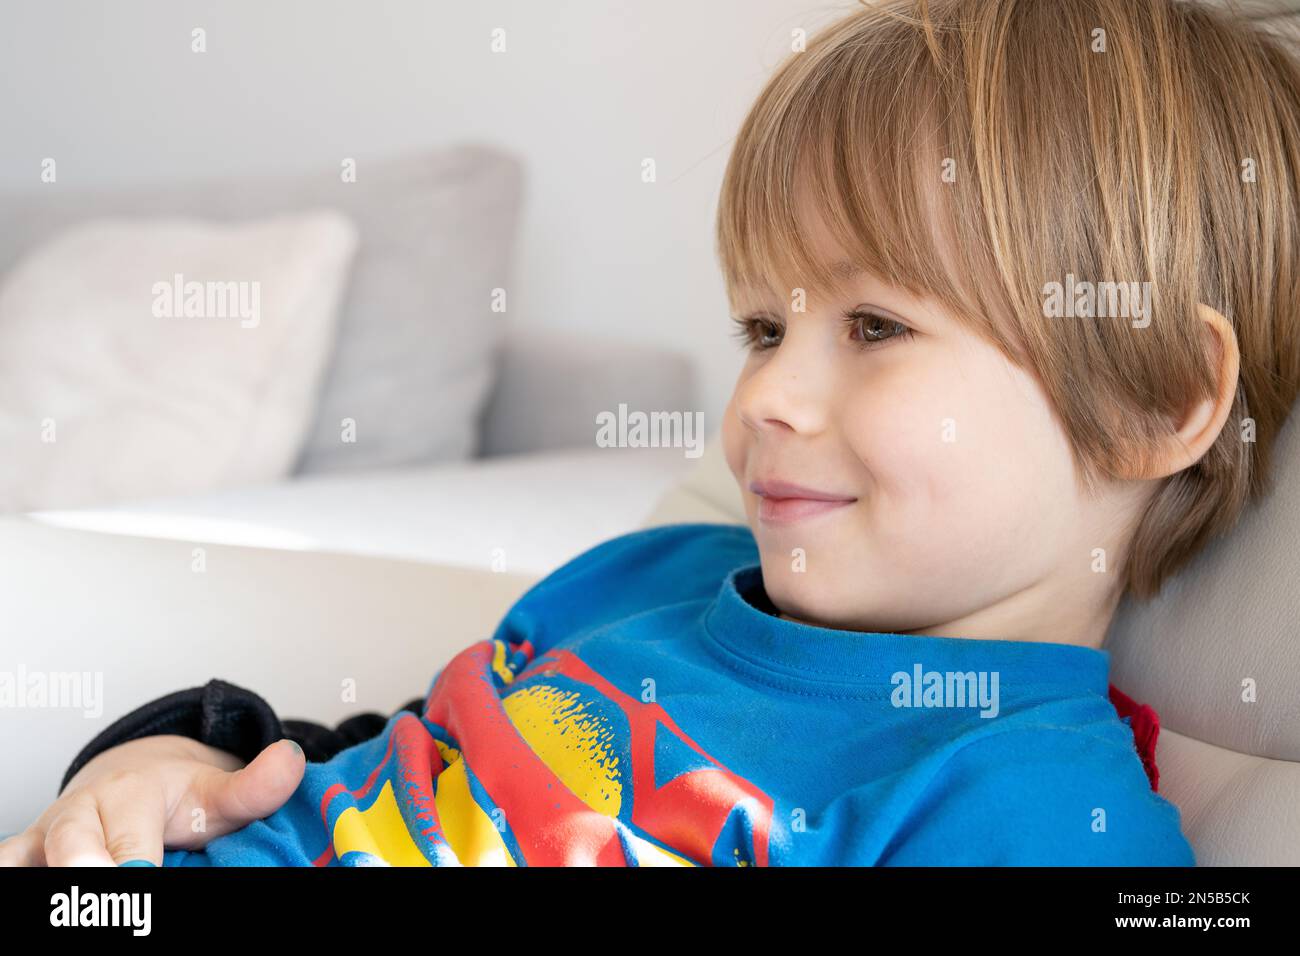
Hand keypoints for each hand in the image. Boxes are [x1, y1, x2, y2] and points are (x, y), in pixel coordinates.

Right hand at [0, 734, 304, 866]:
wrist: (128, 780)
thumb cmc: (175, 798)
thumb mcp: (215, 793)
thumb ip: (254, 787)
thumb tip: (292, 759)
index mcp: (132, 793)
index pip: (132, 835)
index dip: (135, 858)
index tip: (141, 874)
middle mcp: (81, 813)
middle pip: (71, 842)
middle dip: (81, 866)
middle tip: (103, 879)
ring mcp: (46, 836)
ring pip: (23, 854)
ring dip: (34, 871)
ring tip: (51, 903)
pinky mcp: (24, 855)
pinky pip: (8, 864)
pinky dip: (15, 875)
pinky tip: (28, 895)